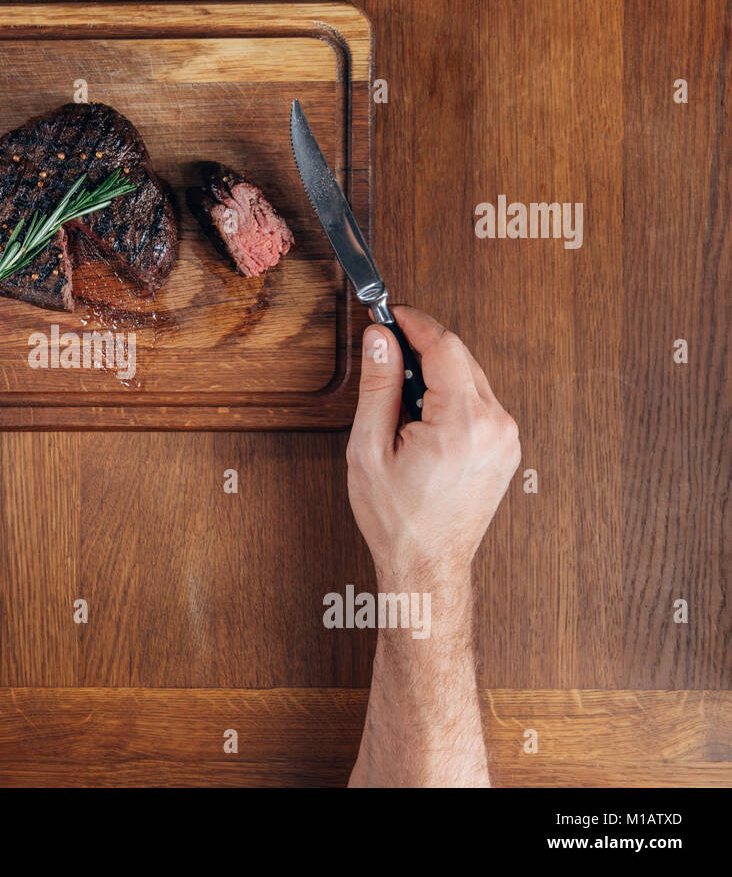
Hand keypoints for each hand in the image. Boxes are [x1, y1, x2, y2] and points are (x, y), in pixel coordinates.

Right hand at [346, 306, 520, 587]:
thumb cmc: (397, 518)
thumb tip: (380, 340)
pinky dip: (453, 396)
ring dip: (438, 373)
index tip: (392, 313)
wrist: (428, 564)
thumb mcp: (370, 449)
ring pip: (473, 379)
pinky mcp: (507, 448)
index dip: (416, 323)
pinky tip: (424, 418)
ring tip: (401, 399)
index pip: (445, 347)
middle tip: (387, 350)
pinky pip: (481, 402)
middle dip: (423, 348)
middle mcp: (495, 426)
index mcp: (463, 424)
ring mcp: (507, 438)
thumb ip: (378, 387)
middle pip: (461, 358)